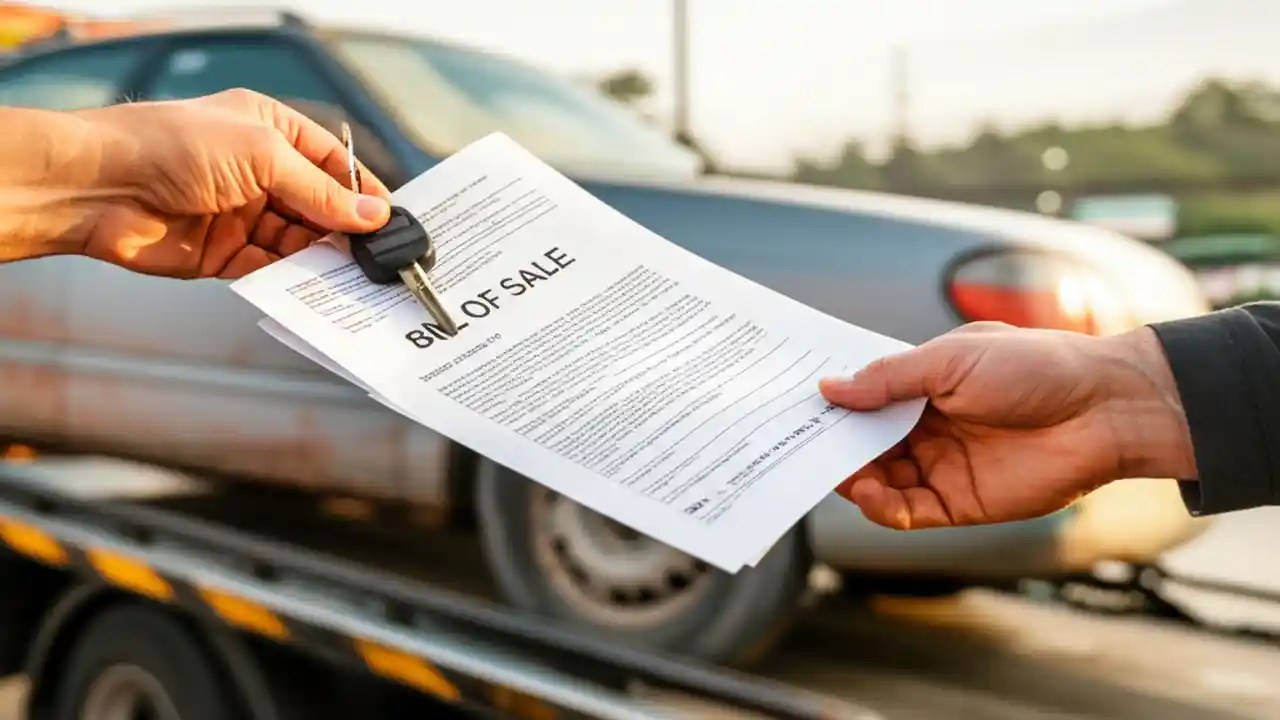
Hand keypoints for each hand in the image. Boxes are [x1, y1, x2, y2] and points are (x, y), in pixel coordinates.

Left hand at [7, 89, 391, 277]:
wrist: (99, 186)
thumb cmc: (171, 146)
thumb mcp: (263, 156)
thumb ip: (321, 192)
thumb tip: (372, 215)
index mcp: (270, 131)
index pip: (332, 163)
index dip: (361, 190)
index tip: (388, 219)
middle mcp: (259, 172)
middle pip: (320, 206)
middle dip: (347, 230)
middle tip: (378, 255)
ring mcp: (242, 214)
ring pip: (300, 242)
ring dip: (324, 259)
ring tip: (353, 276)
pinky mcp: (225, 254)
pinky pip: (272, 270)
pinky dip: (294, 280)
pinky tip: (317, 289)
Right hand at [818, 323, 1195, 529]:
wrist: (1103, 408)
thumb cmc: (1035, 367)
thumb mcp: (950, 359)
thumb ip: (888, 378)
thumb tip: (829, 388)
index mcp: (924, 386)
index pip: (866, 400)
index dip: (834, 404)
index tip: (796, 407)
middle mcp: (928, 427)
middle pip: (865, 443)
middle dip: (833, 445)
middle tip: (798, 445)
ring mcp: (942, 465)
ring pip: (880, 479)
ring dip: (852, 477)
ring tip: (834, 472)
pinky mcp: (959, 502)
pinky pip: (908, 511)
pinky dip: (882, 507)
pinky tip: (869, 494)